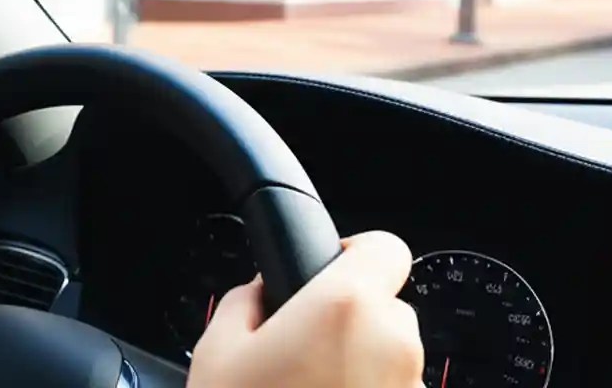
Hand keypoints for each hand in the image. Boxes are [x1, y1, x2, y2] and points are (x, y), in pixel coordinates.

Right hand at [188, 231, 422, 387]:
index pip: (385, 247)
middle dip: (347, 320)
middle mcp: (393, 347)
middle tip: (299, 349)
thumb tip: (260, 295)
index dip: (354, 253)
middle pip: (384, 306)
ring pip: (390, 356)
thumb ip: (245, 302)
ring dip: (359, 364)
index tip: (326, 271)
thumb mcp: (217, 352)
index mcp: (346, 310)